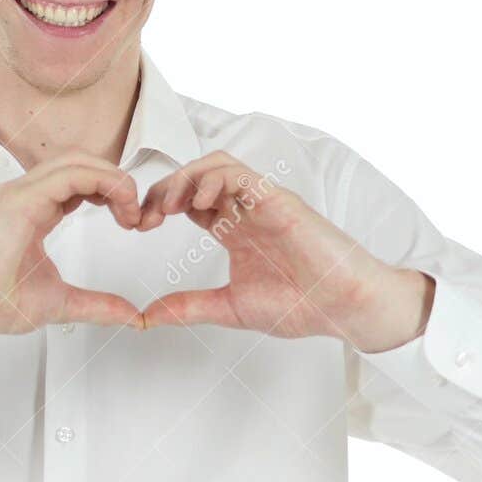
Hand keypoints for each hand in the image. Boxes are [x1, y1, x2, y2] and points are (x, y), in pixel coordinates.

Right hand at [0, 151, 143, 376]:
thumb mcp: (60, 302)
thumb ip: (97, 305)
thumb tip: (132, 316)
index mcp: (34, 209)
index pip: (80, 180)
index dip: (112, 191)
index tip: (131, 221)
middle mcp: (26, 194)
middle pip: (82, 161)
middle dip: (116, 180)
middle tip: (135, 214)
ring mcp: (21, 193)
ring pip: (78, 160)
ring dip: (112, 178)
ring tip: (130, 208)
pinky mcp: (20, 200)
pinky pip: (69, 174)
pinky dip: (100, 180)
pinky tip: (117, 203)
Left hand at [137, 152, 432, 351]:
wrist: (343, 307)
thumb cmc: (300, 305)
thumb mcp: (230, 307)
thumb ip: (190, 306)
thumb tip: (148, 316)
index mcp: (234, 229)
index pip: (188, 200)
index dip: (159, 205)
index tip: (138, 226)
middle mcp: (245, 210)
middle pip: (196, 176)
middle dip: (164, 187)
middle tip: (145, 214)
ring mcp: (262, 202)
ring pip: (217, 165)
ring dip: (186, 178)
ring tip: (169, 205)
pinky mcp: (279, 201)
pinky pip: (242, 175)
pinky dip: (215, 179)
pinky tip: (200, 202)